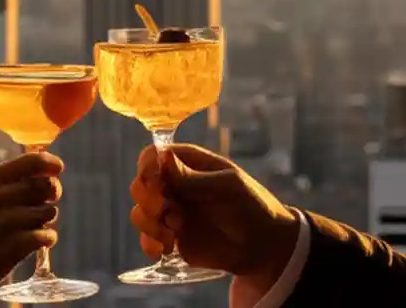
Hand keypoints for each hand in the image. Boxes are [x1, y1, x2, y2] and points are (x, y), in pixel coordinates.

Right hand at [0, 152, 62, 306]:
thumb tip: (44, 172)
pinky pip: (49, 235)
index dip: (50, 163)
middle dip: (50, 194)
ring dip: (44, 220)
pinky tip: (32, 244)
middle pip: (46, 185)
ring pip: (50, 211)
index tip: (57, 168)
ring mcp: (7, 222)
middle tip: (43, 203)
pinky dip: (46, 240)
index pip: (32, 161)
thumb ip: (6, 184)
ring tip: (26, 229)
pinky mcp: (17, 246)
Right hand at [129, 144, 299, 290]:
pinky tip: (164, 251)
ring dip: (148, 224)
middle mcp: (177, 186)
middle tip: (163, 210)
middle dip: (145, 198)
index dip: (147, 167)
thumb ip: (193, 177)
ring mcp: (173, 212)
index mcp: (190, 164)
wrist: (265, 248)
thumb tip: (162, 157)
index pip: (154, 155)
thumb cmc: (253, 207)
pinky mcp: (173, 237)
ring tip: (171, 235)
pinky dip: (149, 244)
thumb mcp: (227, 188)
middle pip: (141, 184)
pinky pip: (148, 239)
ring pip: (140, 212)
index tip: (153, 182)